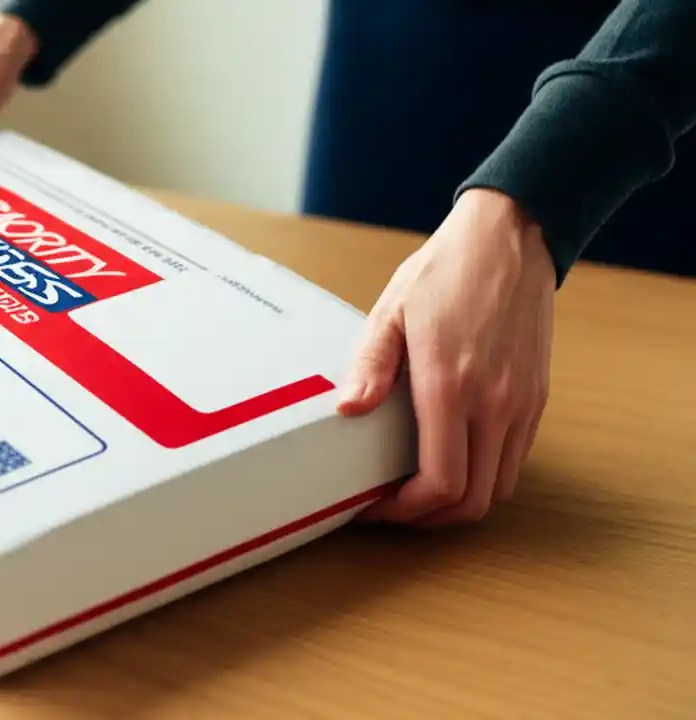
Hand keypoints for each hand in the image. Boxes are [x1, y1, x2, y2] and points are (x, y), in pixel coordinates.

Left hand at [338, 189, 555, 525]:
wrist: (511, 238)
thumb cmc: (445, 271)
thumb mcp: (391, 311)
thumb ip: (370, 365)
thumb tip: (349, 410)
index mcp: (451, 385)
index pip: (440, 481)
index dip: (406, 510)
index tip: (375, 506)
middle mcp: (494, 403)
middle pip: (472, 501)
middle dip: (428, 518)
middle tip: (393, 509)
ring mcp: (522, 403)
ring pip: (498, 488)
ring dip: (459, 502)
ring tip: (419, 491)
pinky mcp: (537, 398)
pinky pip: (514, 460)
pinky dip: (484, 476)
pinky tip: (452, 459)